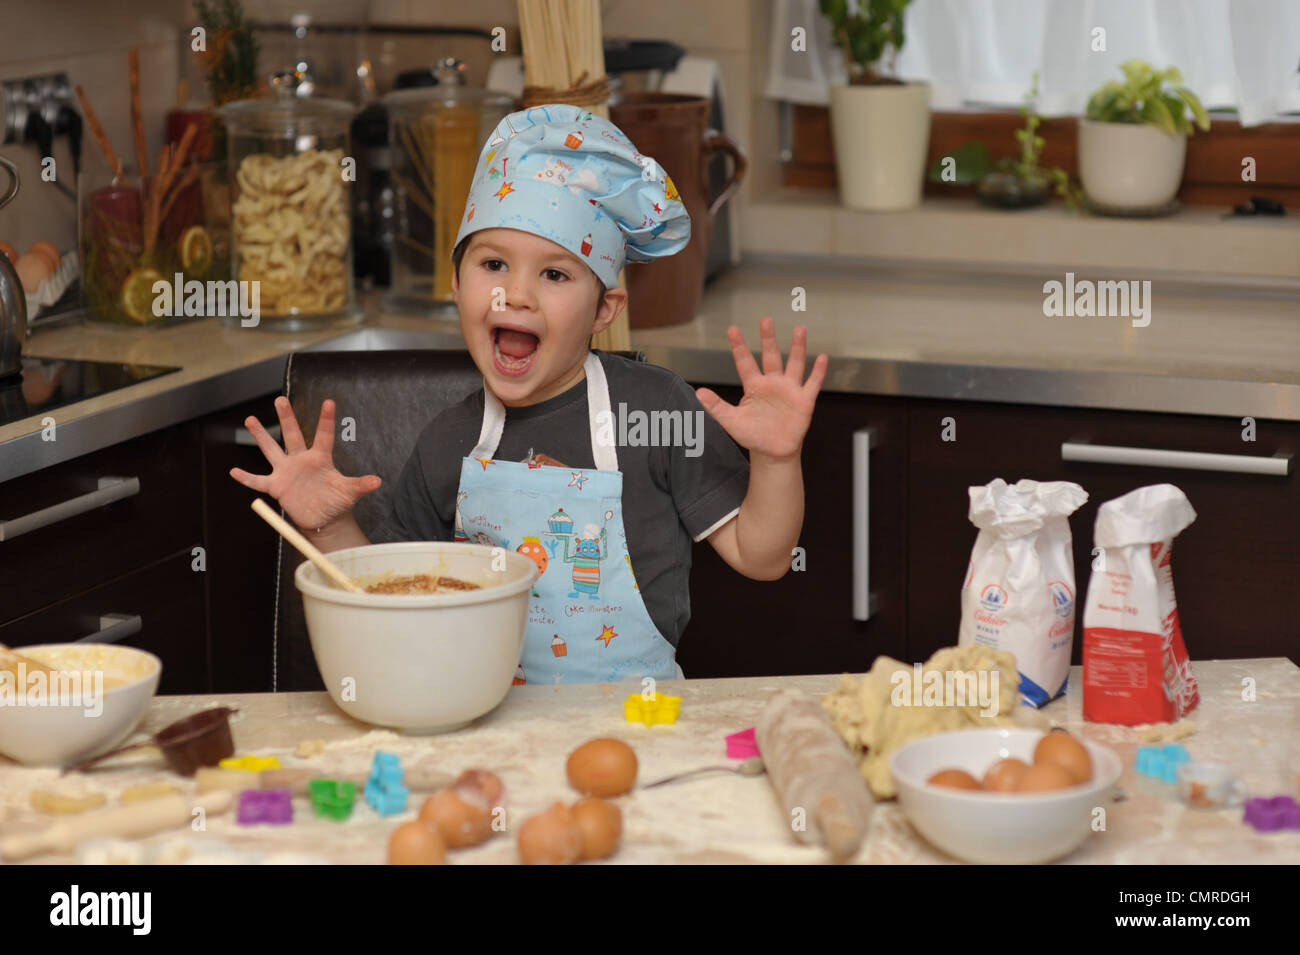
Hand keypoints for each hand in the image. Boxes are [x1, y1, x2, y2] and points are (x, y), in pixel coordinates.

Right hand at [229, 397, 380, 530]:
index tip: (330, 401)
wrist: (324, 518)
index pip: (324, 435)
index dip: (326, 419)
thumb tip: (378, 482)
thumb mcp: (350, 492)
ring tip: (250, 419)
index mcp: (320, 458)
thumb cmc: (337, 501)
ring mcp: (287, 472)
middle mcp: (301, 460)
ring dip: (261, 437)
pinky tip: (234, 472)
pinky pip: (259, 481)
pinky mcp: (277, 487)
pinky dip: (247, 478)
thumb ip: (361, 485)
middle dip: (286, 418)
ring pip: (271, 450)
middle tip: (281, 399)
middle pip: (292, 435)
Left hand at [696, 318, 827, 460]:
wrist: (772, 452)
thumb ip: (716, 406)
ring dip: (797, 347)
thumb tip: (698, 392)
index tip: (732, 330)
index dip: (739, 346)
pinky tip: (821, 357)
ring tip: (800, 329)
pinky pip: (812, 383)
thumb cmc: (752, 435)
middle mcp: (772, 383)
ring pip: (794, 364)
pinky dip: (818, 371)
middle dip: (768, 339)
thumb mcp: (731, 421)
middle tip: (766, 320)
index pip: (745, 362)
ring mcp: (789, 390)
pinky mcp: (804, 401)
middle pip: (770, 356)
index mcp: (754, 386)